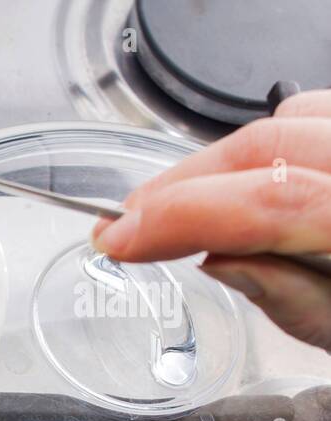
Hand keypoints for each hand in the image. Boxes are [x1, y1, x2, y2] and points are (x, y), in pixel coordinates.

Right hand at [92, 90, 330, 349]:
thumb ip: (291, 296)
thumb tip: (219, 260)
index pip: (273, 201)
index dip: (180, 215)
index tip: (117, 237)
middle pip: (268, 145)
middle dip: (183, 184)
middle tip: (127, 224)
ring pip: (293, 116)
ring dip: (227, 160)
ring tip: (184, 207)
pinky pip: (317, 115)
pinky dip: (273, 143)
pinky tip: (249, 184)